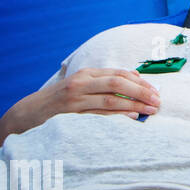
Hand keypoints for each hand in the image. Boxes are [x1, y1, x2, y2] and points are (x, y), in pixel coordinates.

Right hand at [42, 68, 160, 119]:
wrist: (31, 111)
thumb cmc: (63, 98)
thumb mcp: (84, 84)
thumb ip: (107, 79)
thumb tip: (135, 74)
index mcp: (87, 73)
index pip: (119, 74)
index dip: (140, 81)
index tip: (155, 90)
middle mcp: (82, 82)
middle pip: (117, 83)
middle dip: (140, 91)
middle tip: (157, 100)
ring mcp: (76, 98)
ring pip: (111, 99)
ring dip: (134, 104)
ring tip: (150, 109)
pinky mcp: (72, 113)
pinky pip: (100, 113)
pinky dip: (118, 114)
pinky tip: (133, 116)